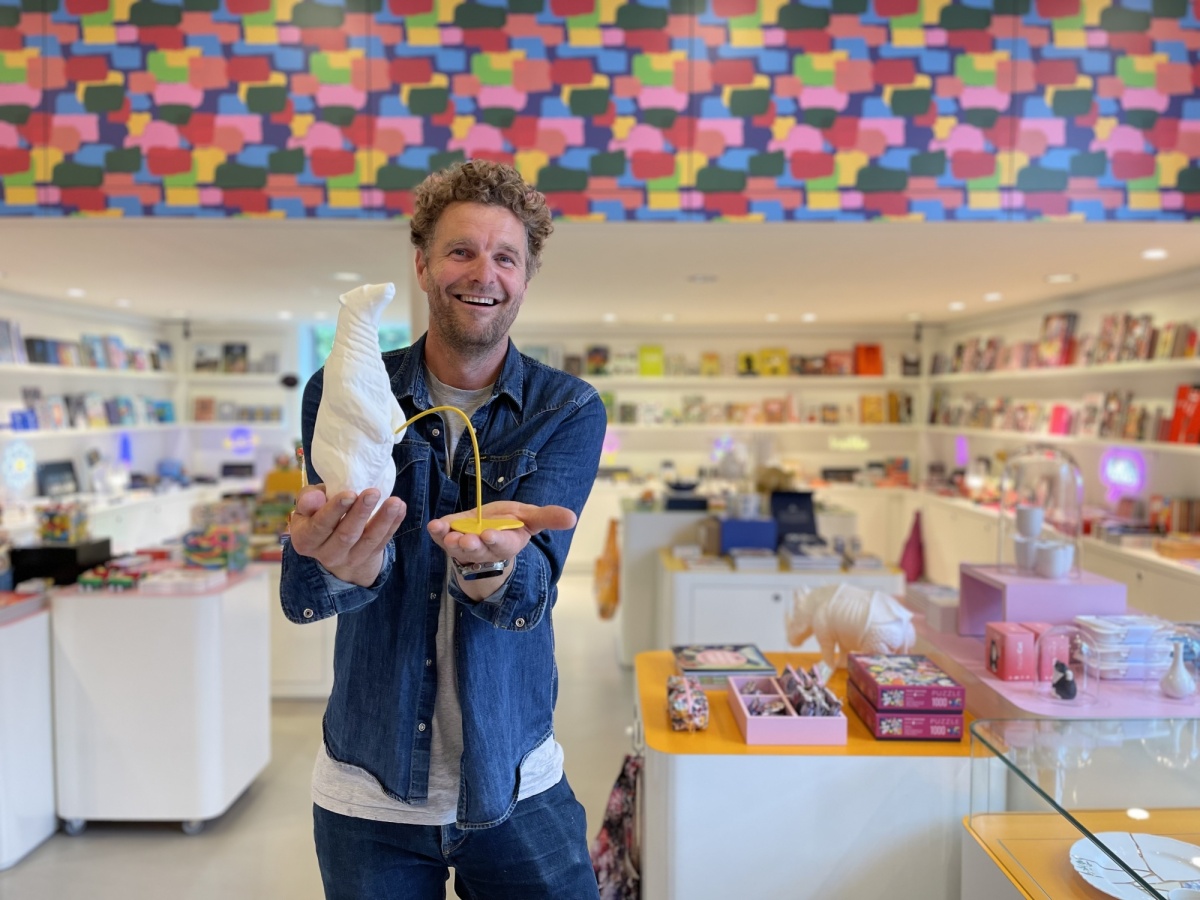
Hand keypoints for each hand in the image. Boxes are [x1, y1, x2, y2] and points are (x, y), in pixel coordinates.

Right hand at [289, 484, 406, 586]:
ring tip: (394, 501)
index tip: (349, 494)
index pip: (319, 527)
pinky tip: (400, 508)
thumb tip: (315, 497)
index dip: (334, 511)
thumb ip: (308, 499)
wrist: (333, 545)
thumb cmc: (319, 515)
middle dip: (360, 513)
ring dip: (383, 520)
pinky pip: (383, 541)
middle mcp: (326, 554)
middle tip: (373, 492)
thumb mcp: (307, 507)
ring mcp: (350, 558)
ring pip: (368, 540)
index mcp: (305, 540)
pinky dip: (393, 524)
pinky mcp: (369, 557)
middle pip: (345, 535)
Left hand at [428, 502, 575, 596]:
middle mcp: (485, 548)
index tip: (490, 535)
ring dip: (453, 543)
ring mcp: (465, 545)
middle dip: (472, 546)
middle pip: (478, 550)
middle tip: (467, 541)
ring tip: (447, 536)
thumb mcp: (530, 518)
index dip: (496, 540)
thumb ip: (548, 517)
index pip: (502, 544)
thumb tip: (573, 517)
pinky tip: (434, 525)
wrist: (488, 530)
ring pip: (458, 548)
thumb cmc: (511, 524)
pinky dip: (436, 532)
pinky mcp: (449, 536)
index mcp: (507, 543)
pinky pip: (440, 536)